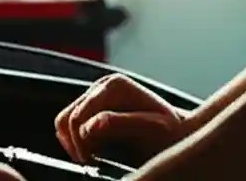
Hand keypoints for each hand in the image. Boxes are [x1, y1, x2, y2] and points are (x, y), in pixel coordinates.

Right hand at [55, 74, 190, 164]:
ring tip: (97, 156)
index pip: (75, 118)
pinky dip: (78, 139)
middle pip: (66, 119)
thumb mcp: (150, 130)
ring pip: (65, 122)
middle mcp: (103, 83)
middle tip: (95, 162)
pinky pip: (72, 124)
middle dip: (76, 144)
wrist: (180, 133)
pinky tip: (97, 149)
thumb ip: (119, 125)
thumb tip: (91, 125)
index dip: (79, 144)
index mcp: (114, 85)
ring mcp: (98, 92)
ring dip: (75, 142)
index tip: (93, 163)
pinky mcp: (96, 104)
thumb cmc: (170, 135)